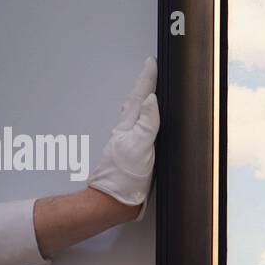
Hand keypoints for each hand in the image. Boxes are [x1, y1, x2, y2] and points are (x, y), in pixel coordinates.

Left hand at [88, 58, 158, 212]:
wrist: (112, 202)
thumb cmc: (124, 178)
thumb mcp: (140, 147)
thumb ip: (148, 123)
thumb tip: (152, 100)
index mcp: (129, 127)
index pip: (140, 97)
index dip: (147, 79)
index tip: (151, 62)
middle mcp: (126, 132)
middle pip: (136, 102)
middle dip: (144, 85)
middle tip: (151, 70)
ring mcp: (128, 143)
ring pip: (135, 115)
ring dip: (142, 100)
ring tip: (148, 89)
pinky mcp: (131, 155)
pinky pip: (139, 129)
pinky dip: (143, 119)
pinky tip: (144, 123)